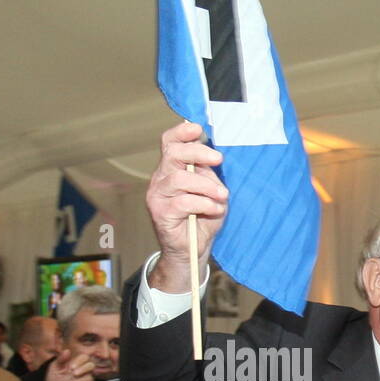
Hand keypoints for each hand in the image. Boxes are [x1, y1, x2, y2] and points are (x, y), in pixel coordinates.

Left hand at [44, 350, 94, 380]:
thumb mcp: (54, 368)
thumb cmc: (54, 379)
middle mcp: (84, 371)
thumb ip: (61, 359)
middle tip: (74, 374)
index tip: (71, 367)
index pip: (85, 357)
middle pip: (91, 365)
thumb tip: (67, 351)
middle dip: (83, 369)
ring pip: (89, 378)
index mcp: (77, 363)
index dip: (80, 361)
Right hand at [145, 121, 227, 292]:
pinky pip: (184, 202)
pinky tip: (214, 211)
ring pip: (179, 178)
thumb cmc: (203, 219)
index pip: (169, 142)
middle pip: (173, 154)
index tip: (199, 130)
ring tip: (222, 196)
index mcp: (172, 169)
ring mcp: (158, 196)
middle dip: (199, 152)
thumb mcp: (211, 192)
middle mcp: (161, 179)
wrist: (191, 250)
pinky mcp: (160, 213)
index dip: (182, 132)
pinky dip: (204, 204)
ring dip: (206, 185)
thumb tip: (214, 159)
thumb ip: (209, 174)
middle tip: (219, 160)